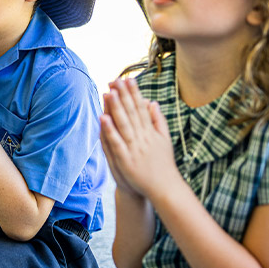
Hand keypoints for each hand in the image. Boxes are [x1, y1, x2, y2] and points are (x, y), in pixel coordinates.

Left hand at [100, 78, 180, 197]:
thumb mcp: (164, 139)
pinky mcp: (126, 159)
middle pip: (131, 113)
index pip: (141, 108)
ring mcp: (135, 148)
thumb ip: (157, 120)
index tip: (128, 78)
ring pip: (123, 124)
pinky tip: (103, 117)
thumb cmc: (163, 164)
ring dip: (115, 108)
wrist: (164, 189)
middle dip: (123, 95)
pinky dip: (110, 130)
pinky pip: (116, 142)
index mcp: (151, 132)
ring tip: (108, 92)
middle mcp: (143, 137)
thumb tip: (152, 102)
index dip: (134, 93)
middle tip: (115, 79)